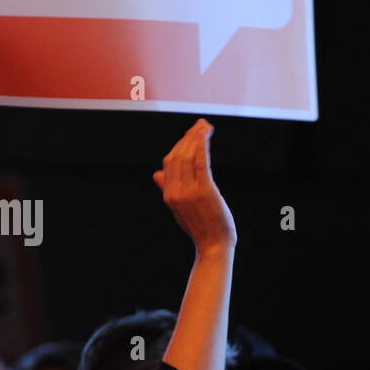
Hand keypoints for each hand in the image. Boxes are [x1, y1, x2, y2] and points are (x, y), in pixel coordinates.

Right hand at [153, 119, 236, 251]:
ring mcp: (189, 191)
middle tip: (199, 125)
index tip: (190, 134)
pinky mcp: (205, 190)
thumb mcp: (178, 208)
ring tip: (205, 126)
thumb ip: (167, 188)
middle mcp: (176, 192)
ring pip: (188, 156)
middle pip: (177, 156)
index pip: (169, 163)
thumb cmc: (200, 227)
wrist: (213, 245)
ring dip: (196, 138)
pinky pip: (201, 162)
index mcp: (169, 195)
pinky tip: (205, 135)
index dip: (179, 145)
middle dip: (188, 137)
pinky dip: (202, 146)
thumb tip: (156, 173)